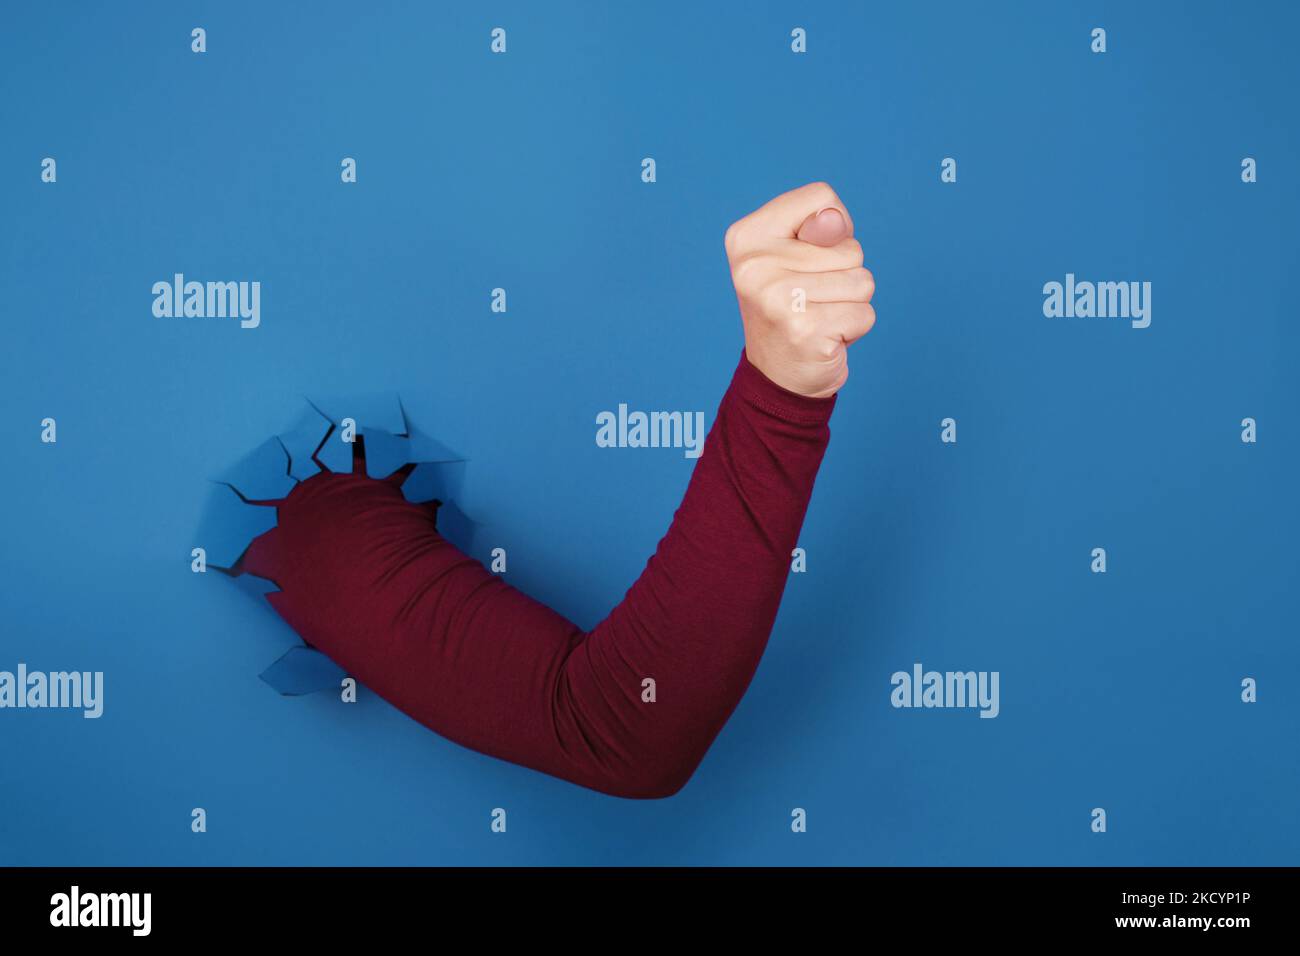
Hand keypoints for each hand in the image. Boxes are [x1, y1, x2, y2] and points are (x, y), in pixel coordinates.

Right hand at [724, 182, 875, 398]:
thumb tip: (835, 222)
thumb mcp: (796, 255)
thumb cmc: (791, 307)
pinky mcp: (805, 329)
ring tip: (819, 316)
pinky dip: (855, 328)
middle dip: (843, 273)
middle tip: (809, 299)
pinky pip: (865, 313)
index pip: (821, 196)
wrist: (776, 376)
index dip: (832, 226)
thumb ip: (821, 229)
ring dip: (851, 302)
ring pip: (861, 279)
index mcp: (746, 236)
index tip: (807, 258)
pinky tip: (826, 337)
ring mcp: (778, 298)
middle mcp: (755, 265)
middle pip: (849, 245)